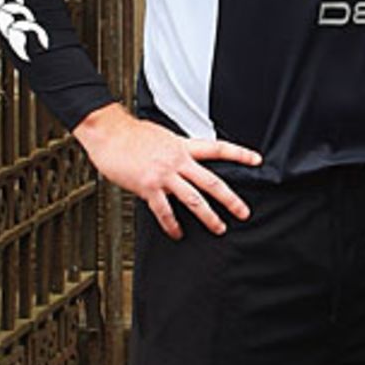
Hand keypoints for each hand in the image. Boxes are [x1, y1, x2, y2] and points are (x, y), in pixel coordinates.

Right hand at [74, 102, 262, 238]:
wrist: (108, 131)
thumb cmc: (130, 133)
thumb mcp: (162, 135)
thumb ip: (176, 149)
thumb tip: (184, 160)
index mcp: (182, 146)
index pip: (218, 148)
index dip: (239, 154)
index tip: (257, 160)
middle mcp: (177, 161)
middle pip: (212, 182)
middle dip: (231, 199)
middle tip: (243, 212)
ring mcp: (164, 175)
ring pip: (194, 199)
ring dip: (209, 216)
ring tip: (219, 227)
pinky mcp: (148, 187)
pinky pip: (164, 211)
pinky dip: (172, 224)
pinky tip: (177, 233)